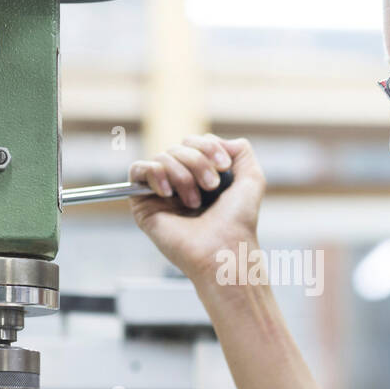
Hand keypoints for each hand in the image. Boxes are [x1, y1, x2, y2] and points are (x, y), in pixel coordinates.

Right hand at [128, 134, 265, 280]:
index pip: (194, 142)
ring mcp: (161, 193)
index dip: (208, 147)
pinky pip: (137, 169)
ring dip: (182, 174)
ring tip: (193, 201)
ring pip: (162, 156)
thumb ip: (242, 151)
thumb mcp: (252, 179)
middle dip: (197, 162)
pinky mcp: (143, 204)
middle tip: (211, 187)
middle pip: (178, 147)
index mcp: (202, 176)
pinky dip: (154, 173)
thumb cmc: (238, 222)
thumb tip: (221, 140)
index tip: (223, 166)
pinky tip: (167, 192)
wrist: (224, 248)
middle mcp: (180, 182)